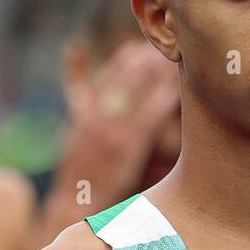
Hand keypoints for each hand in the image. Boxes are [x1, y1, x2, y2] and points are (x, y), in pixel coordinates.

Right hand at [62, 40, 179, 204]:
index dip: (128, 56)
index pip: (109, 71)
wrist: (74, 201)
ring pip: (138, 89)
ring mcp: (111, 130)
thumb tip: (77, 52)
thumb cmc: (79, 167)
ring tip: (177, 60)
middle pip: (125, 74)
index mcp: (82, 109)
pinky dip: (163, 99)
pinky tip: (177, 89)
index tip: (145, 47)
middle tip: (168, 49)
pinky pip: (149, 116)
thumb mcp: (72, 128)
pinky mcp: (127, 147)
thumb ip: (79, 92)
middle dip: (147, 58)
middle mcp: (95, 115)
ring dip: (158, 72)